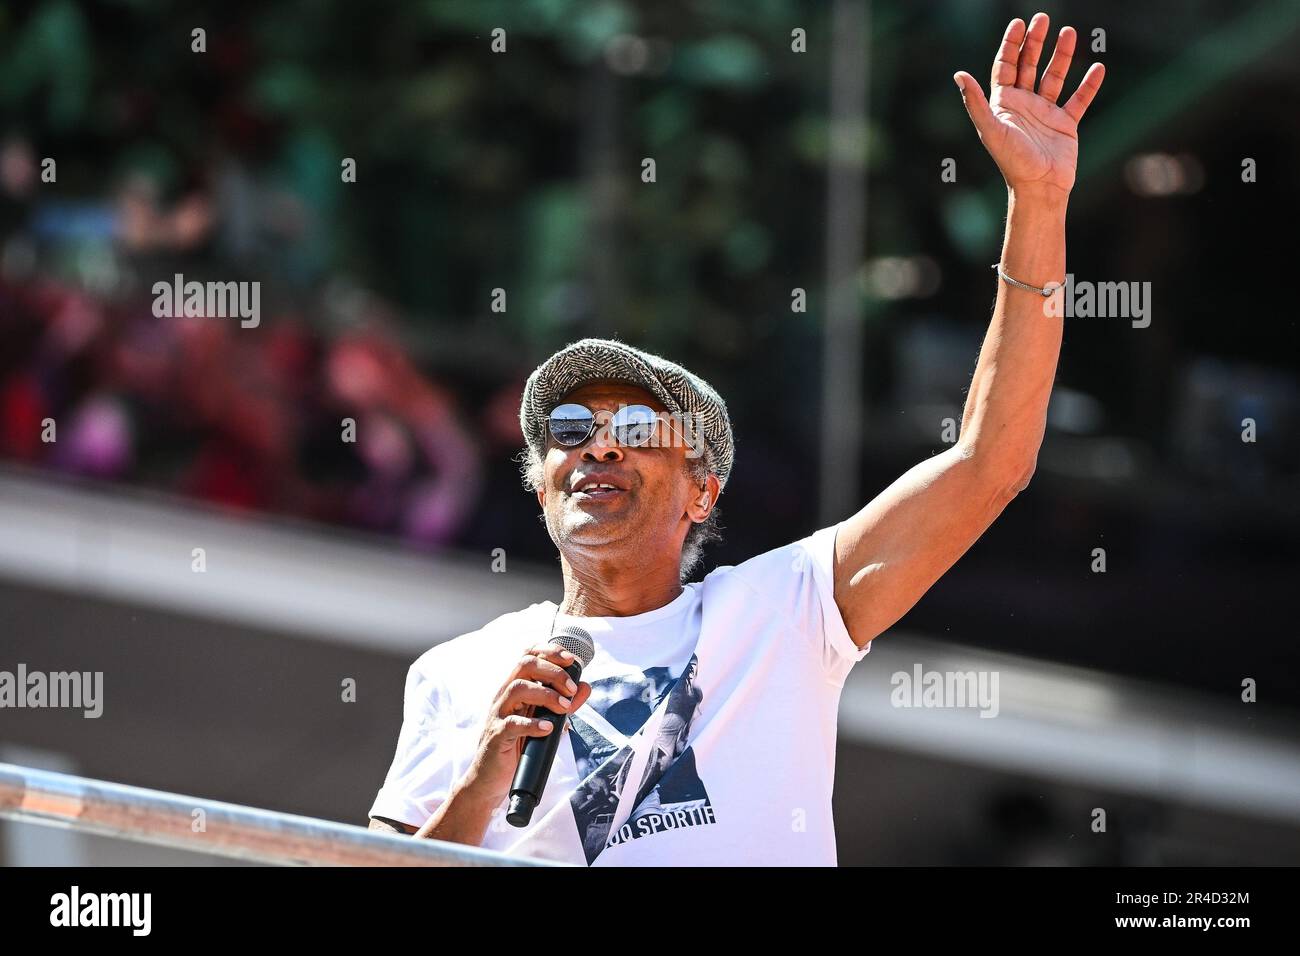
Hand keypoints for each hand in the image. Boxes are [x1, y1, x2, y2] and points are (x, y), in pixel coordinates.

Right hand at [460, 644, 592, 807]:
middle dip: (553, 672)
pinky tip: (548, 728)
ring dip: (546, 695)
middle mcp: (504, 695)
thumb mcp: (544, 720)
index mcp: (515, 687)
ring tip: (564, 708)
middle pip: (525, 665)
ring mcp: (498, 714)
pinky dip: (533, 724)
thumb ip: (564, 704)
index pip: (529, 655)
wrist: (490, 779)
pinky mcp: (496, 736)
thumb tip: (585, 687)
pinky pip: (512, 724)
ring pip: (518, 688)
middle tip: (571, 689)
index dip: (550, 651)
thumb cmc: (517, 745)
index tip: (571, 660)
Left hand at [954, 12, 1104, 197]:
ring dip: (1062, 56)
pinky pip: (1079, 99)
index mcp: (1003, 105)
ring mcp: (1045, 113)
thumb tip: (959, 75)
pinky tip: (1097, 67)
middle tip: (1042, 18)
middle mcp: (1023, 105)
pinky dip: (1088, 85)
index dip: (1010, 45)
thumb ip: (975, 102)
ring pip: (1054, 77)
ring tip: (1070, 32)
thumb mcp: (990, 129)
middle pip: (1029, 66)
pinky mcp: (1065, 124)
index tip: (1018, 23)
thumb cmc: (1012, 161)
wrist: (1039, 187)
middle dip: (1035, 42)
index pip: (1005, 67)